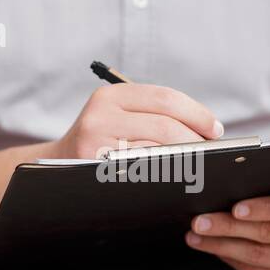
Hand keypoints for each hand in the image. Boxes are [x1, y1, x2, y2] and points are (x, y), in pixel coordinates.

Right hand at [49, 84, 223, 159]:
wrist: (55, 166)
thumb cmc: (98, 142)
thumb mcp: (115, 116)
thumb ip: (150, 114)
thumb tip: (204, 129)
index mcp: (111, 95)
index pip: (166, 98)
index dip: (196, 114)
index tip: (215, 129)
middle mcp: (101, 112)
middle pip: (165, 124)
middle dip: (195, 139)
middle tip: (211, 151)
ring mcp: (95, 140)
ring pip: (156, 149)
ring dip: (184, 158)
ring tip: (198, 163)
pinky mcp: (95, 164)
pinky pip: (143, 170)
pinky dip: (164, 172)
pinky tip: (175, 175)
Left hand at [185, 185, 269, 269]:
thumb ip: (267, 188)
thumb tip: (220, 192)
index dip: (263, 208)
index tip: (234, 208)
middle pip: (269, 233)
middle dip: (229, 227)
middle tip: (200, 222)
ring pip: (258, 256)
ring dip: (221, 246)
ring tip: (196, 237)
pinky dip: (231, 260)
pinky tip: (214, 249)